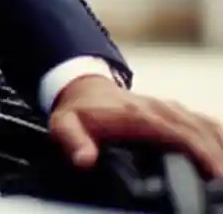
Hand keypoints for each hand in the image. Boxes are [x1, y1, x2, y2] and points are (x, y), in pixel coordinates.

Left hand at [49, 74, 222, 178]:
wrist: (83, 88)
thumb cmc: (78, 111)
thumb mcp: (64, 125)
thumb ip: (73, 141)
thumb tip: (84, 159)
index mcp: (137, 115)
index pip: (177, 133)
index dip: (199, 152)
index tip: (214, 173)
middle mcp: (160, 109)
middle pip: (199, 132)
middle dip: (216, 156)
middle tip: (222, 183)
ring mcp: (171, 110)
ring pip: (206, 126)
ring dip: (220, 146)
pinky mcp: (177, 113)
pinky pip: (205, 124)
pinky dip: (218, 138)